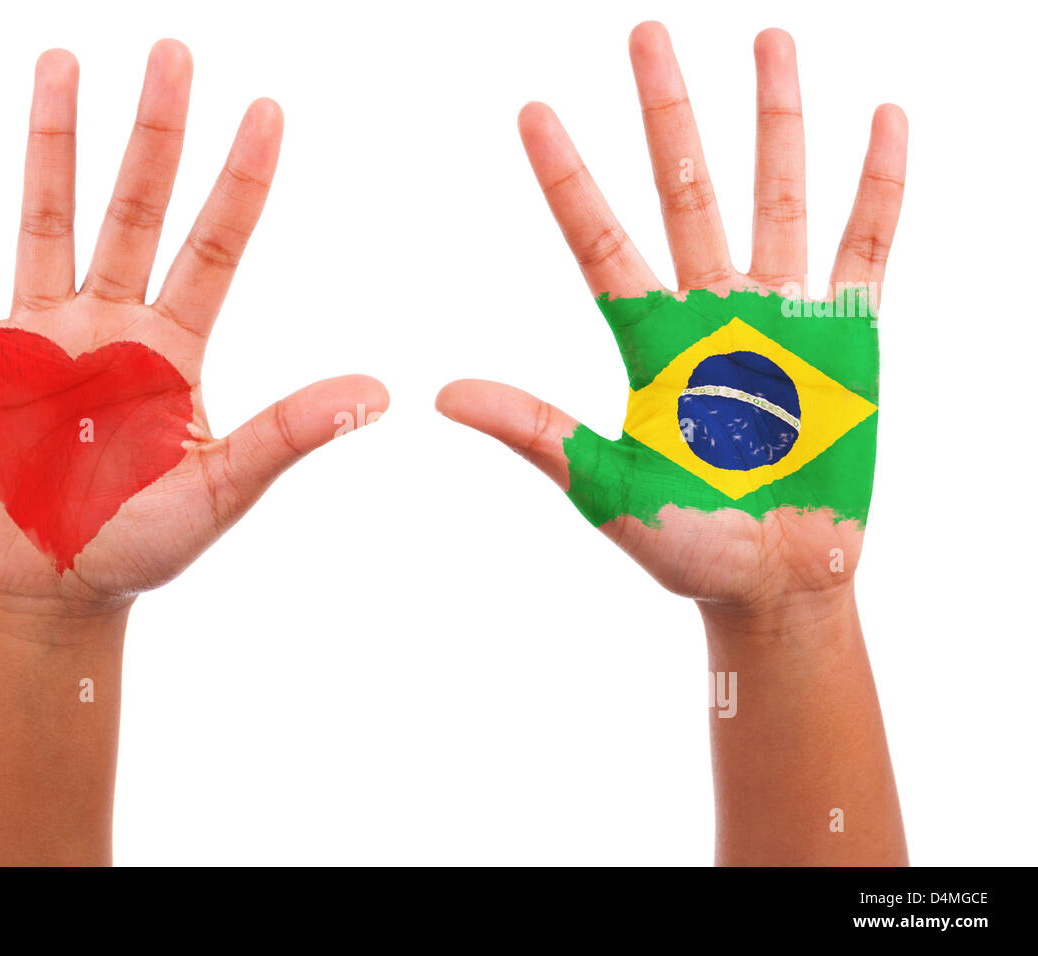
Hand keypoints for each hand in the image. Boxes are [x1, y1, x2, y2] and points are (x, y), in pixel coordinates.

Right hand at [0, 41, 386, 616]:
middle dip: (154, 135)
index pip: (215, 248)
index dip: (241, 183)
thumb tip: (384, 392)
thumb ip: (289, 432)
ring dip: (54, 144)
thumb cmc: (146, 540)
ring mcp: (39, 332)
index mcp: (174, 348)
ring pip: (47, 219)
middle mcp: (111, 323)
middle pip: (135, 211)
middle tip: (175, 52)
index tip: (269, 109)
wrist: (59, 583)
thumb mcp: (224, 488)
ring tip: (63, 60)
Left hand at [437, 23, 905, 612]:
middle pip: (684, 190)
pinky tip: (881, 116)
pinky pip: (866, 245)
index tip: (529, 111)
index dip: (566, 176)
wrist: (772, 583)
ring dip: (775, 120)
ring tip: (768, 38)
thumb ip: (534, 431)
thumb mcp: (605, 486)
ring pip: (776, 194)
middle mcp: (711, 310)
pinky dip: (877, 184)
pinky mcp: (846, 334)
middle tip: (644, 33)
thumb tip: (439, 393)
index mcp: (649, 340)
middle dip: (666, 114)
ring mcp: (782, 314)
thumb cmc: (687, 546)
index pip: (598, 239)